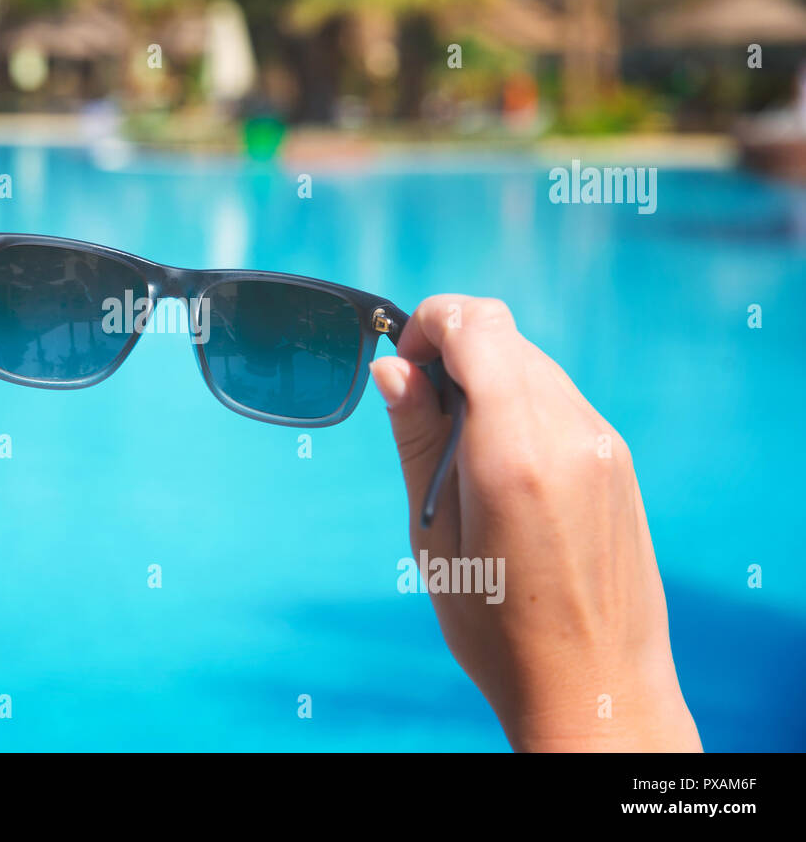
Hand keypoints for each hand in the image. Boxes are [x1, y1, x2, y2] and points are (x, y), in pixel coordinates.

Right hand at [371, 295, 700, 751]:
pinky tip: (501, 471)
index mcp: (513, 452)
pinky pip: (560, 400)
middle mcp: (568, 434)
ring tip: (460, 454)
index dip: (429, 323)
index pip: (477, 325)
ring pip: (532, 365)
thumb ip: (417, 436)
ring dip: (486, 378)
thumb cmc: (498, 626)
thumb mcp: (434, 532)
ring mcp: (602, 445)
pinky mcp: (617, 461)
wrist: (593, 686)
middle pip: (504, 337)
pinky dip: (519, 405)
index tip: (402, 364)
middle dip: (452, 350)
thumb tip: (392, 366)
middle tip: (421, 413)